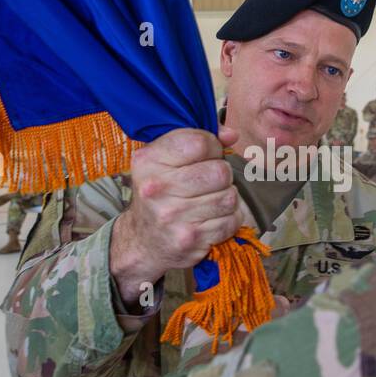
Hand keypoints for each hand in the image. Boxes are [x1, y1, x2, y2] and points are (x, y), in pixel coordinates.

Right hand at [110, 125, 242, 308]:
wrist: (143, 241)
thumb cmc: (159, 194)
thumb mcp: (163, 160)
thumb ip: (196, 140)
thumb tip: (231, 135)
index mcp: (148, 161)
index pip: (200, 142)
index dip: (212, 146)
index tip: (207, 154)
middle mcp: (157, 188)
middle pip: (220, 171)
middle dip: (222, 174)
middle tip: (209, 182)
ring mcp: (174, 215)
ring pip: (230, 197)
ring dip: (226, 198)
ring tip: (209, 201)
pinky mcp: (190, 238)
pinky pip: (232, 221)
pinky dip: (228, 219)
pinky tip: (210, 219)